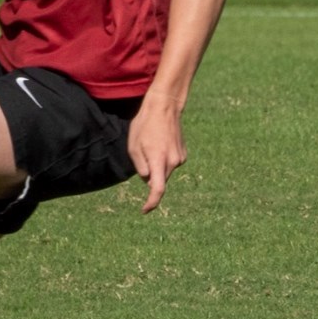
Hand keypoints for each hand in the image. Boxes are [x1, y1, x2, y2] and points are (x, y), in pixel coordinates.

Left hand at [127, 94, 186, 211]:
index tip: (145, 210)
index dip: (151, 202)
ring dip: (156, 166)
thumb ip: (141, 167)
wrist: (164, 108)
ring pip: (164, 171)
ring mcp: (180, 158)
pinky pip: (170, 163)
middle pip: (159, 179)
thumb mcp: (134, 146)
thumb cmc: (144, 125)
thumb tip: (148, 180)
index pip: (158, 189)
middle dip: (150, 175)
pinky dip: (163, 160)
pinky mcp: (183, 154)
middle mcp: (173, 162)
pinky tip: (159, 143)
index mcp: (159, 160)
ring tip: (150, 144)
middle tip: (141, 153)